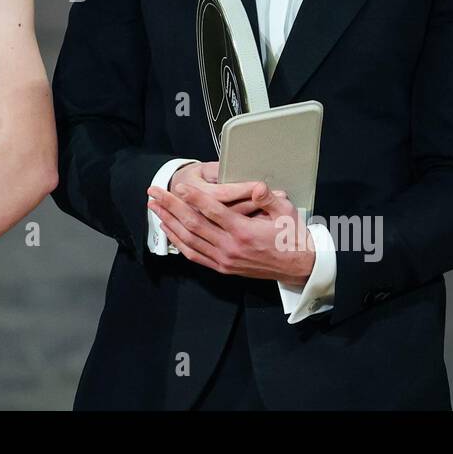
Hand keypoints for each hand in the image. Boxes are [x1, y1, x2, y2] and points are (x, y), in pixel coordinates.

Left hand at [149, 174, 313, 284]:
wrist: (297, 266)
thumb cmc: (291, 235)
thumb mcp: (285, 212)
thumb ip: (268, 198)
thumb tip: (257, 186)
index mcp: (243, 231)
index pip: (212, 211)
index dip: (193, 197)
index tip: (178, 186)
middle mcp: (229, 247)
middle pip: (193, 224)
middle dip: (171, 206)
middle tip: (155, 193)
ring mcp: (224, 259)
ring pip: (189, 240)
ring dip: (169, 222)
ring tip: (155, 208)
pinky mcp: (222, 267)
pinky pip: (194, 255)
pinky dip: (178, 242)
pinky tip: (169, 229)